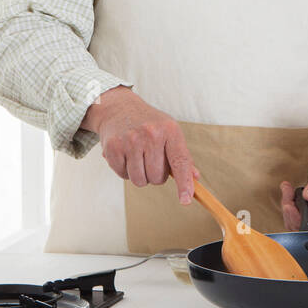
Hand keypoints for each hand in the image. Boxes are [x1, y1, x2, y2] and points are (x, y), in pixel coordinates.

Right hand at [81, 87, 199, 202]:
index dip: (184, 183)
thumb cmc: (148, 123)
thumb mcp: (169, 132)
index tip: (185, 199)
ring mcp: (130, 140)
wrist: (118, 108)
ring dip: (140, 175)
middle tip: (150, 159)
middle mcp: (150, 134)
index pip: (180, 162)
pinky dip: (125, 170)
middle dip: (155, 175)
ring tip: (137, 157)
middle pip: (157, 177)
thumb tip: (194, 178)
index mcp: (169, 130)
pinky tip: (125, 155)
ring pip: (140, 180)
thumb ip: (181, 156)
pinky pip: (123, 176)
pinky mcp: (113, 147)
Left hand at [280, 155, 307, 230]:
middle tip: (287, 192)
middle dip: (290, 213)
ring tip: (288, 192)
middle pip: (304, 228)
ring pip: (299, 227)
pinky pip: (300, 223)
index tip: (288, 204)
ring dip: (289, 211)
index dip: (298, 217)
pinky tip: (290, 197)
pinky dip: (292, 211)